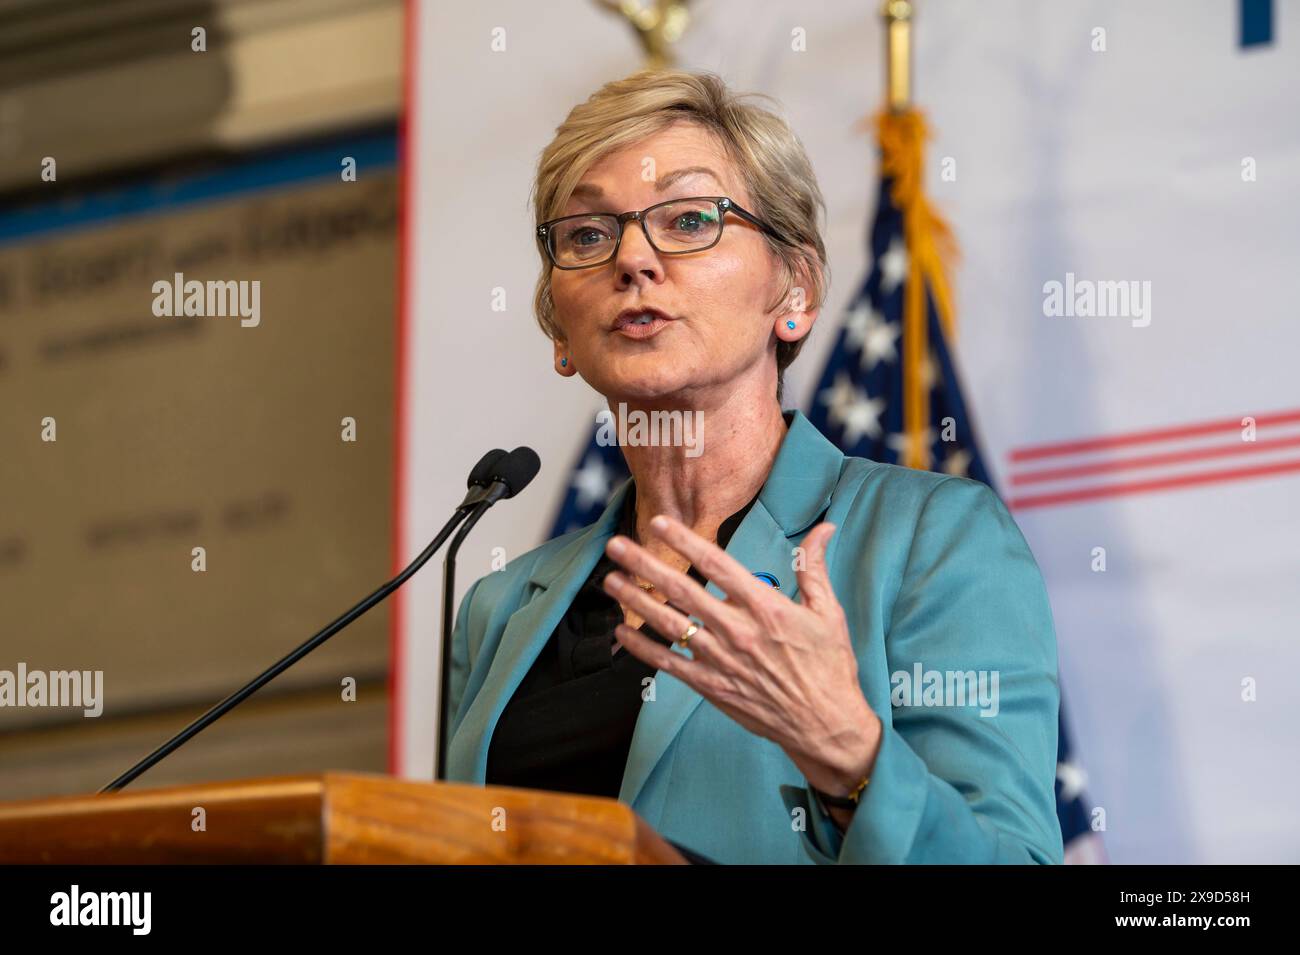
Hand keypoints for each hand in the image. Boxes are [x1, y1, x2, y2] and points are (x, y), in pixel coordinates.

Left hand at [602, 514, 881, 798]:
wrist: (825, 725)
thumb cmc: (829, 665)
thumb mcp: (828, 612)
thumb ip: (814, 567)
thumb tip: (824, 527)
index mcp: (767, 607)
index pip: (718, 565)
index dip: (686, 542)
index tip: (660, 522)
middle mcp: (739, 631)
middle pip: (683, 591)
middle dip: (645, 565)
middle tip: (615, 545)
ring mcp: (722, 660)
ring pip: (670, 625)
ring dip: (636, 601)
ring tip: (610, 581)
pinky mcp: (713, 686)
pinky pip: (670, 664)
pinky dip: (643, 649)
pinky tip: (622, 631)